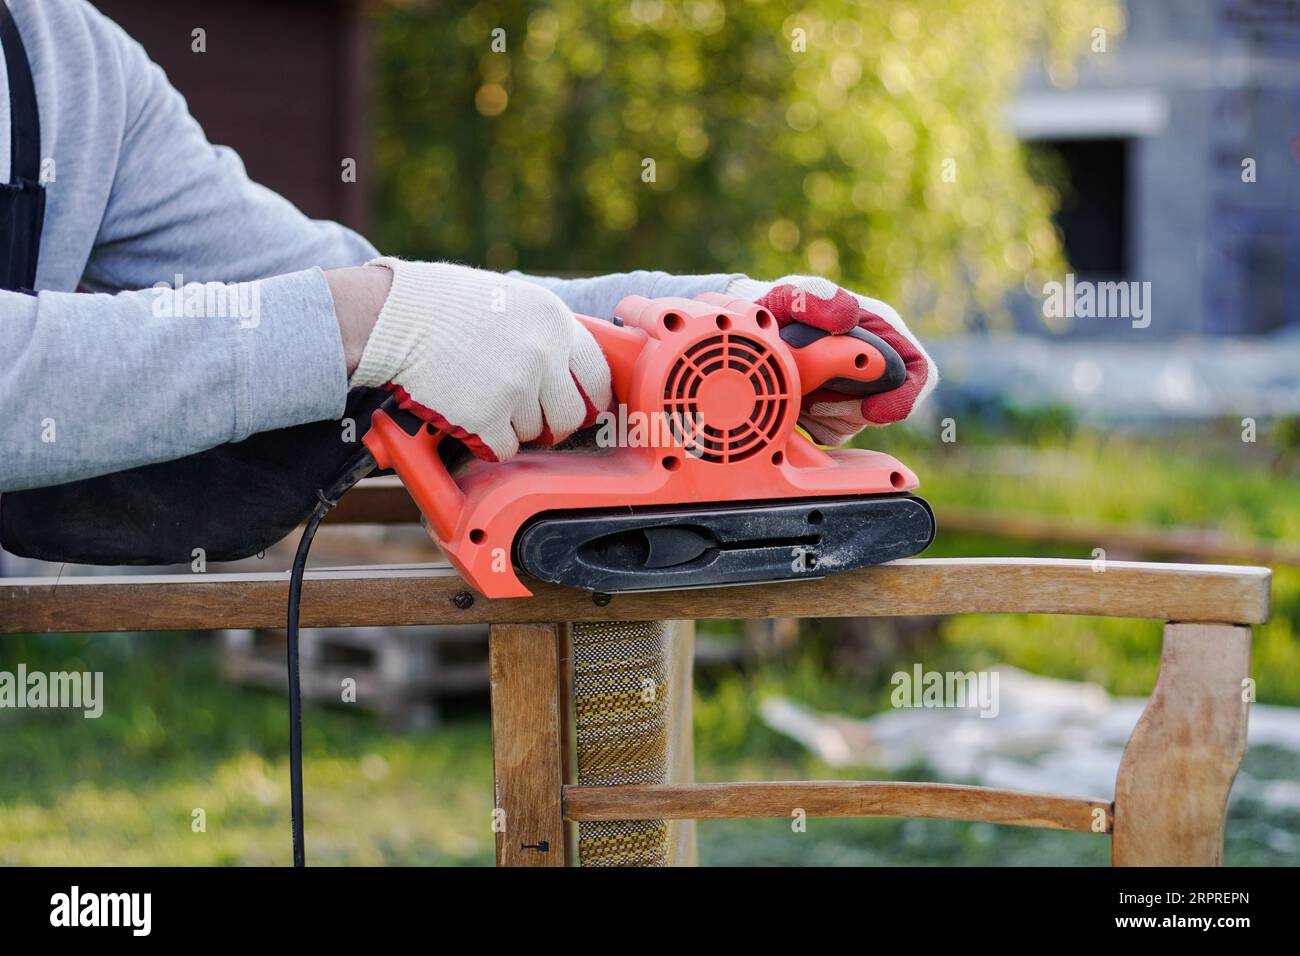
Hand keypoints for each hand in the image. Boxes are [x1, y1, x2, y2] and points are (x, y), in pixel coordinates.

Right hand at [338, 258, 610, 461]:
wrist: (394, 318)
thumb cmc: (444, 304)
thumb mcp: (511, 297)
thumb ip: (544, 331)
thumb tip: (567, 367)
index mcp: (555, 322)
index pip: (598, 374)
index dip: (592, 397)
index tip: (585, 407)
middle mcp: (544, 356)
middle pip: (569, 414)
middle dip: (552, 423)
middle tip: (533, 420)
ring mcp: (516, 389)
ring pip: (533, 432)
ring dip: (512, 427)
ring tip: (483, 402)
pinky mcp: (486, 418)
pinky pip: (503, 449)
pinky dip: (487, 442)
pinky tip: (470, 419)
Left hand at [728, 275, 936, 445]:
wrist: (756, 331)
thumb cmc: (783, 307)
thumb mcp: (793, 293)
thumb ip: (816, 297)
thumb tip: (846, 318)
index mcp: (882, 333)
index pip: (918, 372)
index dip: (904, 397)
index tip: (872, 411)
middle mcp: (875, 366)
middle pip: (887, 407)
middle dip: (850, 411)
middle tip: (815, 401)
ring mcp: (856, 393)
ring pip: (856, 424)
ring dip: (825, 415)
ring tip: (798, 389)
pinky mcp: (834, 414)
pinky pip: (831, 434)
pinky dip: (811, 425)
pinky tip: (794, 402)